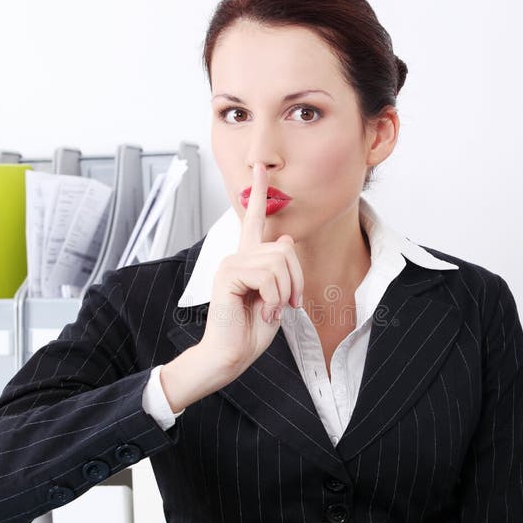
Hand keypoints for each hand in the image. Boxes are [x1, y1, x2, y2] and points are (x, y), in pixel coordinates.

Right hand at [197, 161, 303, 377]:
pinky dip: (272, 298)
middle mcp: (238, 255)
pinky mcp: (227, 274)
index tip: (259, 166)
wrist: (231, 355)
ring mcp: (230, 263)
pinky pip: (266, 276)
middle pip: (284, 249)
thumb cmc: (251, 331)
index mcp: (249, 259)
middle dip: (295, 280)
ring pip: (278, 263)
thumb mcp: (277, 297)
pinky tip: (261, 311)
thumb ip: (281, 270)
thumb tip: (282, 239)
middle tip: (287, 305)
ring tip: (270, 310)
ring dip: (283, 293)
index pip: (253, 219)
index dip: (258, 192)